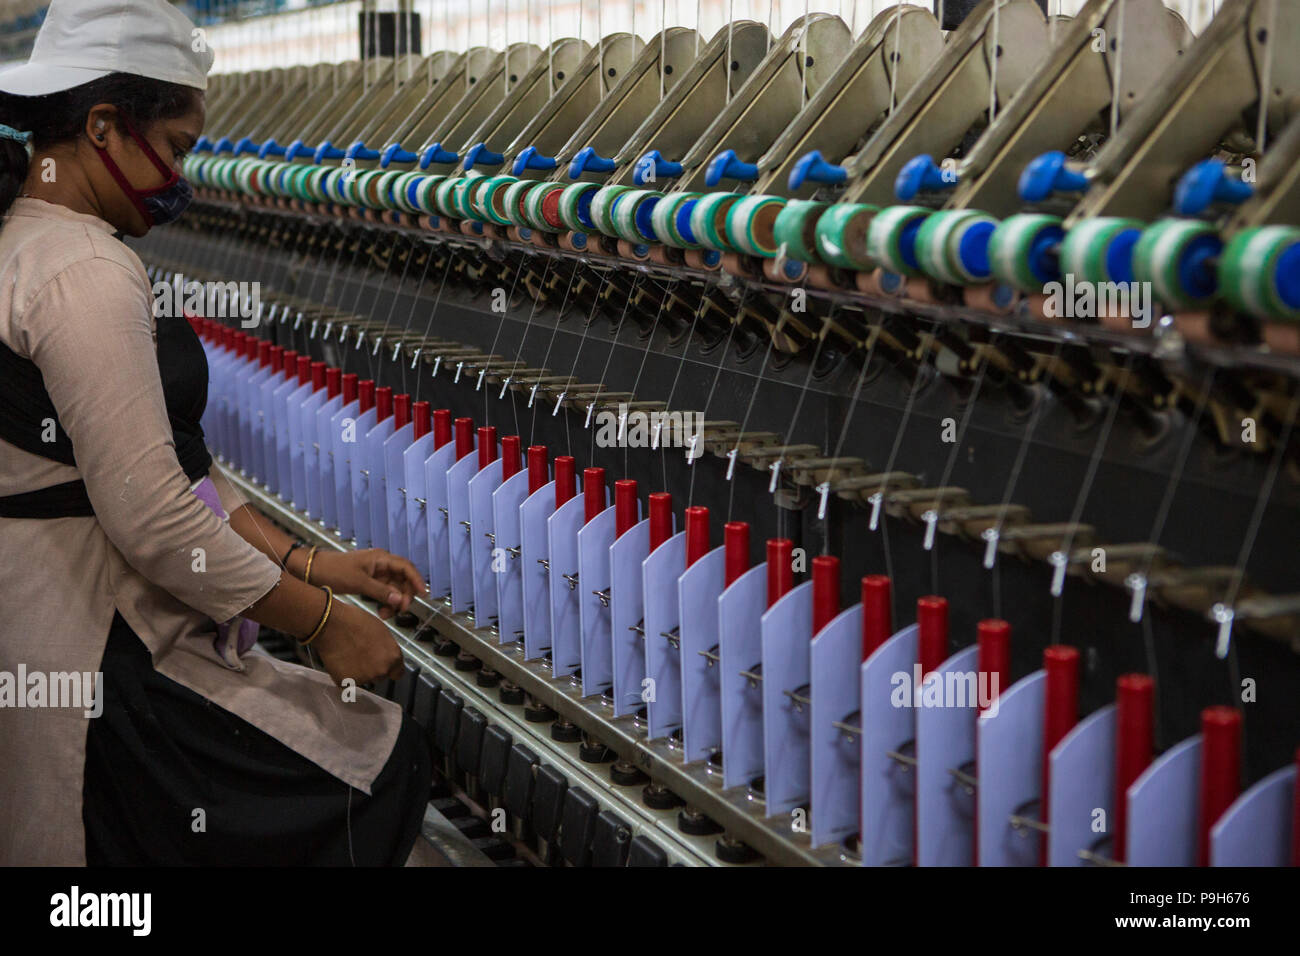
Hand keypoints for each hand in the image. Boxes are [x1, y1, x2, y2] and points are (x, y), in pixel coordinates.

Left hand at [309, 549, 426, 619]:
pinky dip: (385, 603)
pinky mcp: (369, 582)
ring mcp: (376, 573)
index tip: (423, 594)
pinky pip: (384, 593)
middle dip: (404, 596)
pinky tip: (381, 612)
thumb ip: (381, 591)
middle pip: (403, 580)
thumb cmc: (333, 571)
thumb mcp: (359, 582)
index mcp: (381, 558)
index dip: (416, 580)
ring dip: (394, 602)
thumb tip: (399, 600)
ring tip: (387, 615)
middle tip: (400, 610)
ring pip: (394, 589)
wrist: (313, 571)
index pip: (406, 567)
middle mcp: (381, 564)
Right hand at [312, 600, 404, 684]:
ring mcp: (364, 678)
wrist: (332, 624)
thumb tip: (385, 655)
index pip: (398, 672)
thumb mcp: (382, 631)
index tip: (384, 666)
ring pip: (364, 679)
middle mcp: (381, 671)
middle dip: (373, 669)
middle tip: (361, 655)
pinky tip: (340, 661)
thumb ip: (387, 648)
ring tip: (349, 656)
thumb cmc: (356, 621)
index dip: (390, 668)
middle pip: (380, 676)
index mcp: (393, 657)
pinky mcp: (346, 682)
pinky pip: (346, 682)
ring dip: (358, 672)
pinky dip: (343, 675)